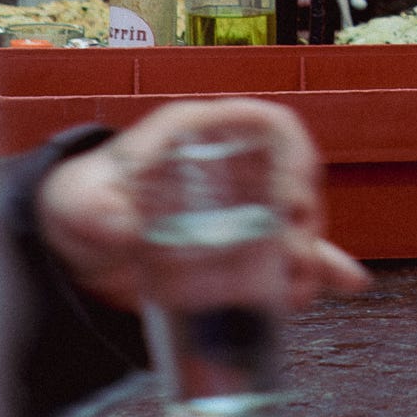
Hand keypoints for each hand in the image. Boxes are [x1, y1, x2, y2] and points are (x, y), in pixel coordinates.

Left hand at [36, 98, 370, 314]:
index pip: (270, 126)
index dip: (294, 152)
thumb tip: (123, 229)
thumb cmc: (78, 202)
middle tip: (290, 258)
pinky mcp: (240, 249)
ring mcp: (242, 210)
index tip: (292, 194)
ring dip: (311, 253)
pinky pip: (290, 256)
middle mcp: (235, 167)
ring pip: (298, 222)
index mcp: (203, 136)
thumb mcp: (78, 200)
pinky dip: (317, 270)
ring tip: (298, 291)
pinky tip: (345, 285)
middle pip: (295, 179)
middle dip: (305, 219)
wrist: (71, 247)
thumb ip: (95, 209)